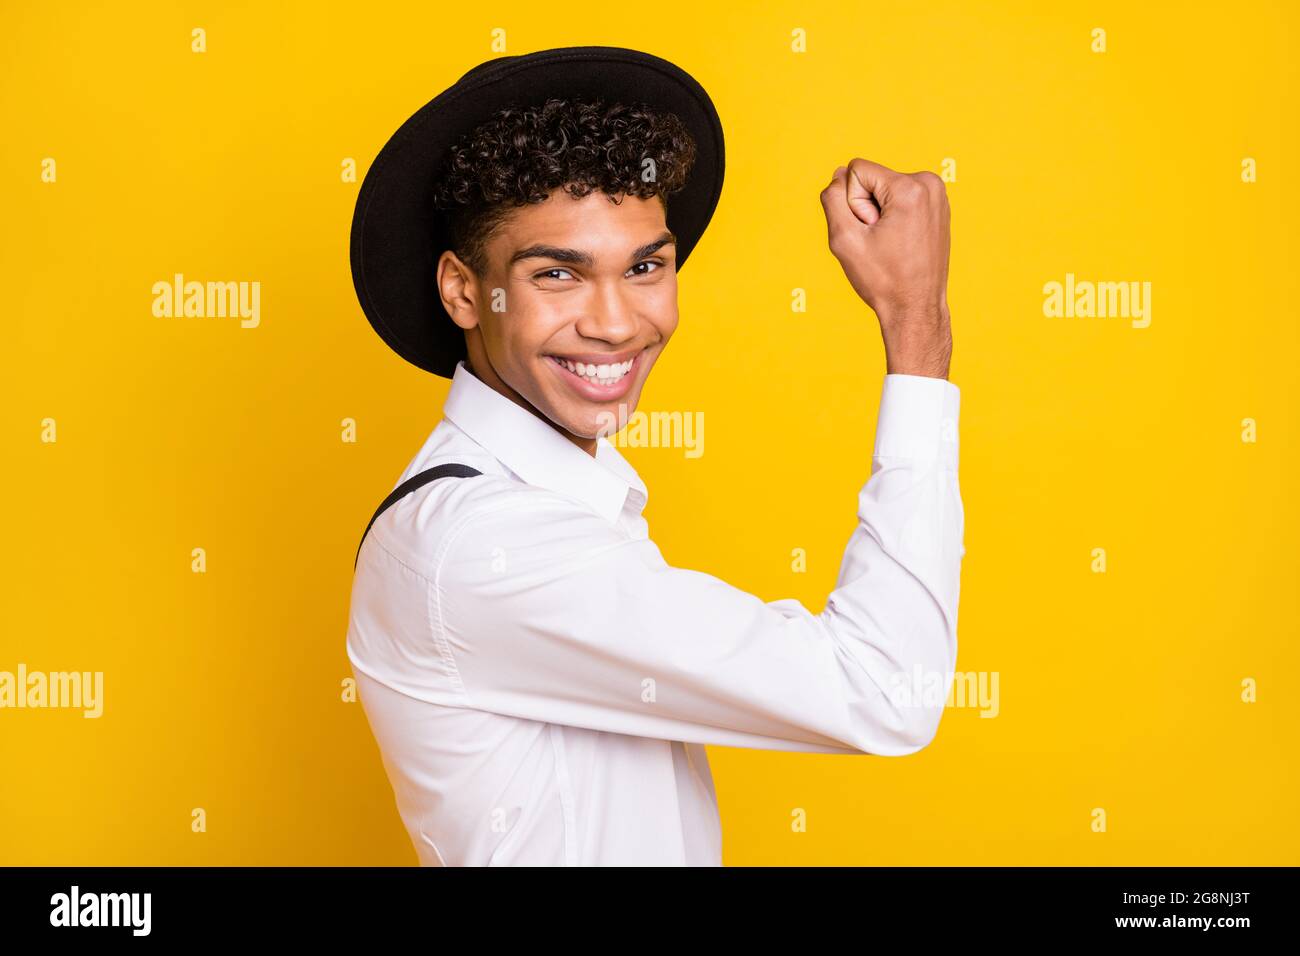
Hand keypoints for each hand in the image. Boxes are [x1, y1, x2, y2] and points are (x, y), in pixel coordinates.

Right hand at [819, 159, 952, 377]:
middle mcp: (930, 183)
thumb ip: (832, 199)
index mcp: (910, 187)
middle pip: (872, 179)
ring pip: (885, 189)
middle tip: (881, 243)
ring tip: (891, 245)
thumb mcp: (844, 240)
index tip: (870, 233)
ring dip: (879, 215)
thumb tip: (839, 174)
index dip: (852, 204)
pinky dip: (894, 218)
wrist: (916, 308)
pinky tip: (901, 244)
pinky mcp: (938, 204)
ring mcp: (938, 193)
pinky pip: (899, 199)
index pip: (856, 170)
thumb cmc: (883, 280)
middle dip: (867, 208)